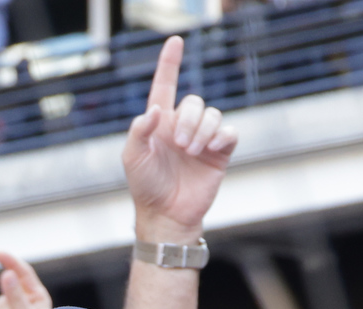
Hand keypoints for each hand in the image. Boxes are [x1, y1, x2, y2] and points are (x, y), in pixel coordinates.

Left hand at [122, 35, 236, 243]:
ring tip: (191, 152)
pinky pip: (229, 132)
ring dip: (202, 130)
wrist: (166, 213)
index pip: (165, 85)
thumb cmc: (145, 186)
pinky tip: (212, 150)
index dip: (169, 63)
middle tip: (180, 145)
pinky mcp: (220, 152)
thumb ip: (139, 130)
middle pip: (194, 101)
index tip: (175, 41)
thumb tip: (155, 108)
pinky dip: (221, 138)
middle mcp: (182, 126)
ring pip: (212, 114)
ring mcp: (202, 138)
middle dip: (188, 119)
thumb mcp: (132, 158)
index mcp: (160, 123)